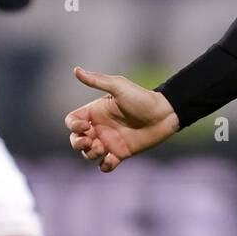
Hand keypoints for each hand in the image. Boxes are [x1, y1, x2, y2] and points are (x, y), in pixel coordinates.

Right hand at [64, 66, 179, 172]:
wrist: (164, 114)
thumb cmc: (141, 97)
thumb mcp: (118, 86)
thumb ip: (97, 80)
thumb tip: (75, 70)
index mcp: (96, 112)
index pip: (72, 121)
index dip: (73, 125)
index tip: (84, 126)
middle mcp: (99, 127)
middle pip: (75, 140)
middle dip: (77, 143)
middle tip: (89, 141)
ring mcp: (109, 141)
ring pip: (88, 154)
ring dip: (90, 153)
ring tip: (102, 148)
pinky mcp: (120, 154)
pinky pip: (105, 165)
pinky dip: (104, 165)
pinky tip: (111, 160)